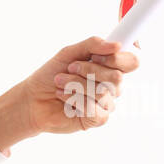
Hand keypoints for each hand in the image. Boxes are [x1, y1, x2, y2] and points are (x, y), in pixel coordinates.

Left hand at [24, 35, 141, 133]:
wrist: (31, 99)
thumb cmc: (50, 75)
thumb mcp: (68, 53)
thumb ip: (92, 44)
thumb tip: (117, 45)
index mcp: (110, 67)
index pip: (132, 61)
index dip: (118, 58)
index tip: (96, 55)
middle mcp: (112, 85)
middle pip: (117, 77)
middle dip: (89, 70)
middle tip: (70, 68)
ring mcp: (106, 103)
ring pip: (103, 93)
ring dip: (76, 85)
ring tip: (60, 83)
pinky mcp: (96, 119)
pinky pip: (95, 110)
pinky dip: (75, 101)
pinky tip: (64, 99)